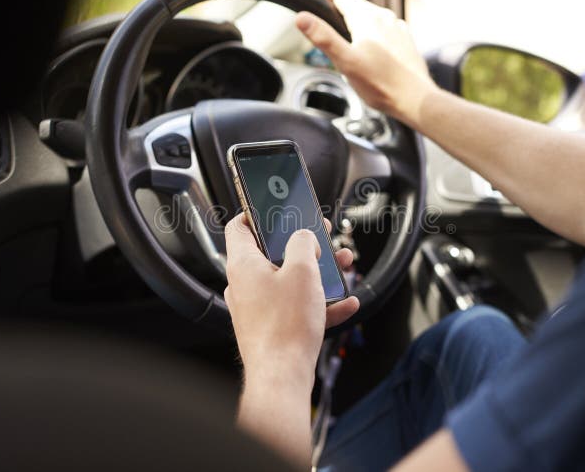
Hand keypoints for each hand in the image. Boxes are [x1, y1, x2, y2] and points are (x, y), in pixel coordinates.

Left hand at [224, 214, 359, 382]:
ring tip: (341, 268)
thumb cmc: (285, 326)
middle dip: (303, 245)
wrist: (283, 376)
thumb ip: (303, 243)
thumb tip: (304, 236)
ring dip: (317, 273)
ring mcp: (257, 307)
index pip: (240, 225)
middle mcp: (245, 284)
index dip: (258, 212)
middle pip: (272, 253)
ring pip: (288, 280)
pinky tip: (344, 303)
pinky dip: (319, 303)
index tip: (277, 208)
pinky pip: (296, 307)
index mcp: (244, 264)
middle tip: (322, 239)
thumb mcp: (302, 271)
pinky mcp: (271, 326)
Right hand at [296, 0, 436, 123]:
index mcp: (366, 17)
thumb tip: (302, 18)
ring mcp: (396, 27)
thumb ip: (323, 37)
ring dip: (354, 27)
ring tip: (347, 50)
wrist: (415, 99)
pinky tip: (369, 56)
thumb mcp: (345, 61)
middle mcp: (383, 17)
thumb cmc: (381, 84)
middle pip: (354, 5)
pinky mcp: (404, 39)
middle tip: (325, 34)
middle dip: (337, 15)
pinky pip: (383, 30)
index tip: (313, 3)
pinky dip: (371, 36)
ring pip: (369, 18)